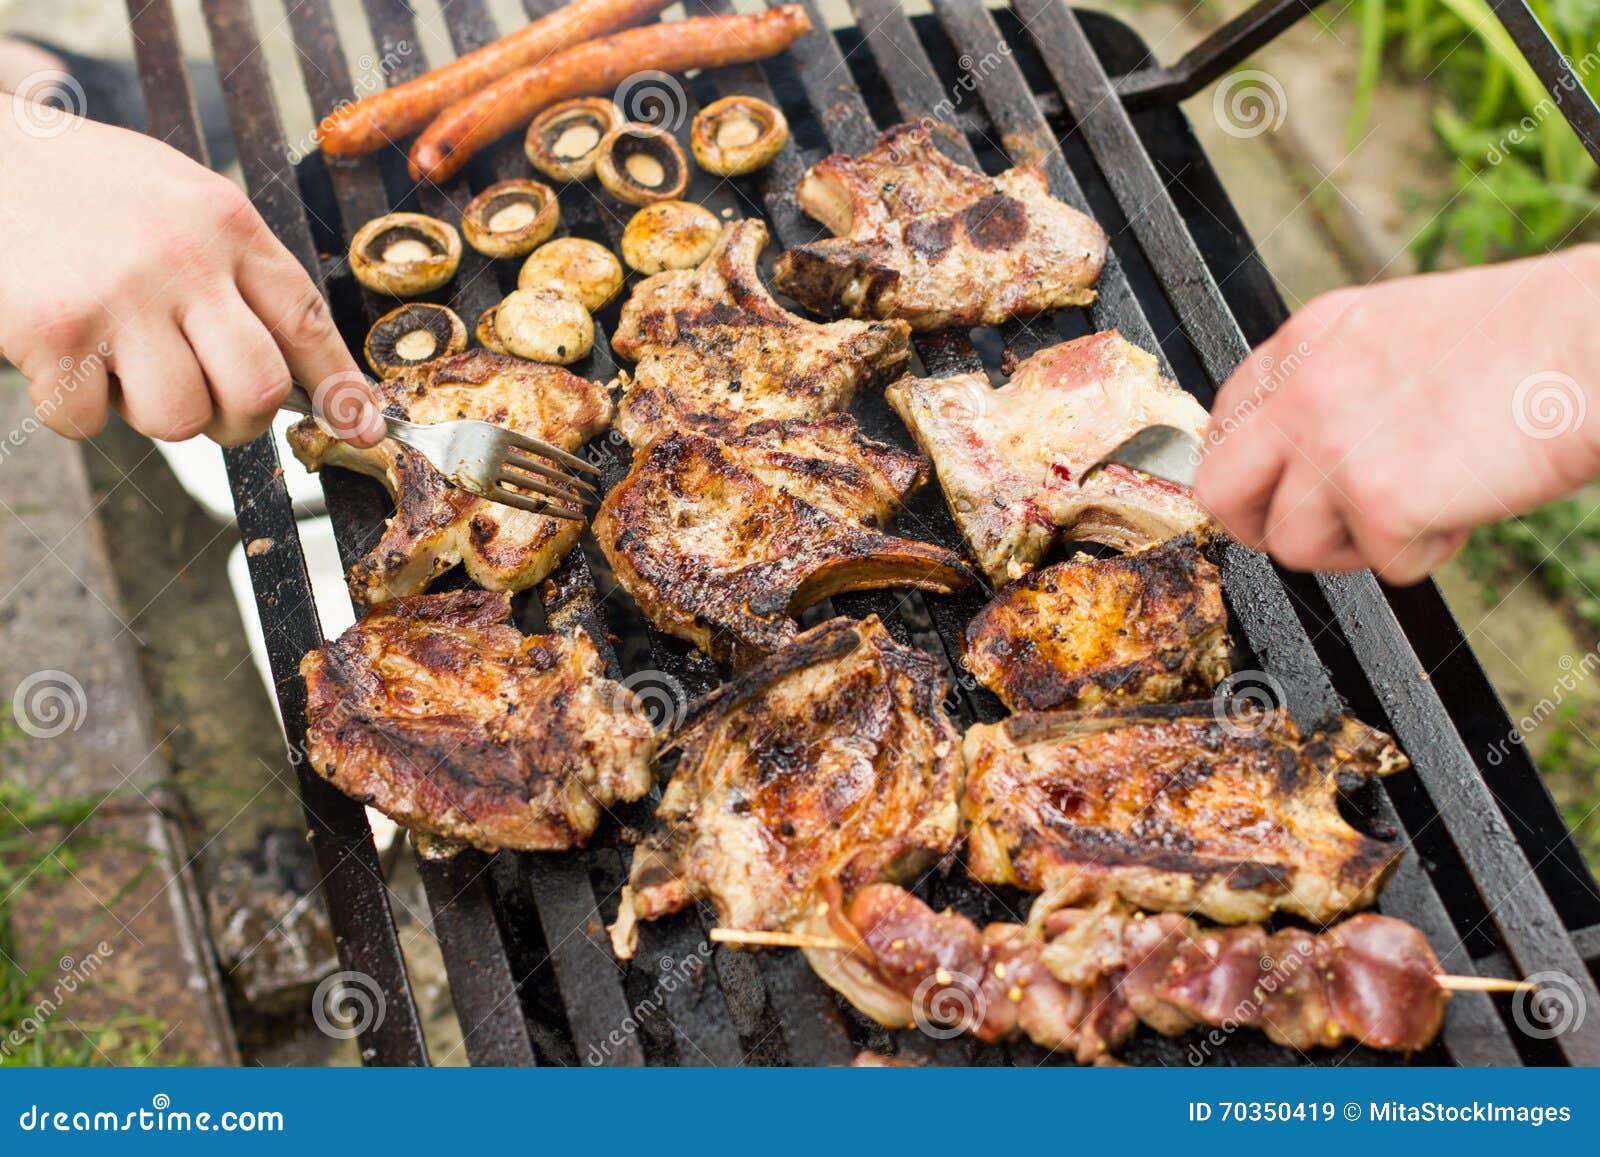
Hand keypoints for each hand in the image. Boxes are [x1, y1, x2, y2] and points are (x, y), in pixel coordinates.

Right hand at [0, 109, 384, 447]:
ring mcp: (118, 297)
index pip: (307, 321)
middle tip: (209, 403)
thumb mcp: (186, 202)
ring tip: (122, 359)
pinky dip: (78, 406)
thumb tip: (305, 375)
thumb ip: (242, 275)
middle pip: (256, 390)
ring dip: (153, 412)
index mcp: (227, 224)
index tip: (364, 429)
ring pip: (178, 419)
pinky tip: (65, 352)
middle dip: (239, 419)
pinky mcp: (53, 332)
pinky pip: (91, 421)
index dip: (342, 388)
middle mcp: (183, 260)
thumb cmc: (91, 190)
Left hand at [1194, 245, 1599, 583]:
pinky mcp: (1379, 500)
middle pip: (1220, 490)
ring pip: (1293, 544)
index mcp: (1307, 341)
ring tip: (1420, 506)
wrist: (1592, 343)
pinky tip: (1463, 506)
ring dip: (1355, 545)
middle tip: (1317, 531)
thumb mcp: (1396, 331)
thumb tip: (1305, 446)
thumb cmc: (1523, 339)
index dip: (1250, 471)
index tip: (1274, 493)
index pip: (1225, 422)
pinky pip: (1382, 565)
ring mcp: (1333, 447)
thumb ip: (1337, 381)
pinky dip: (1427, 552)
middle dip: (1262, 526)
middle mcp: (1304, 391)